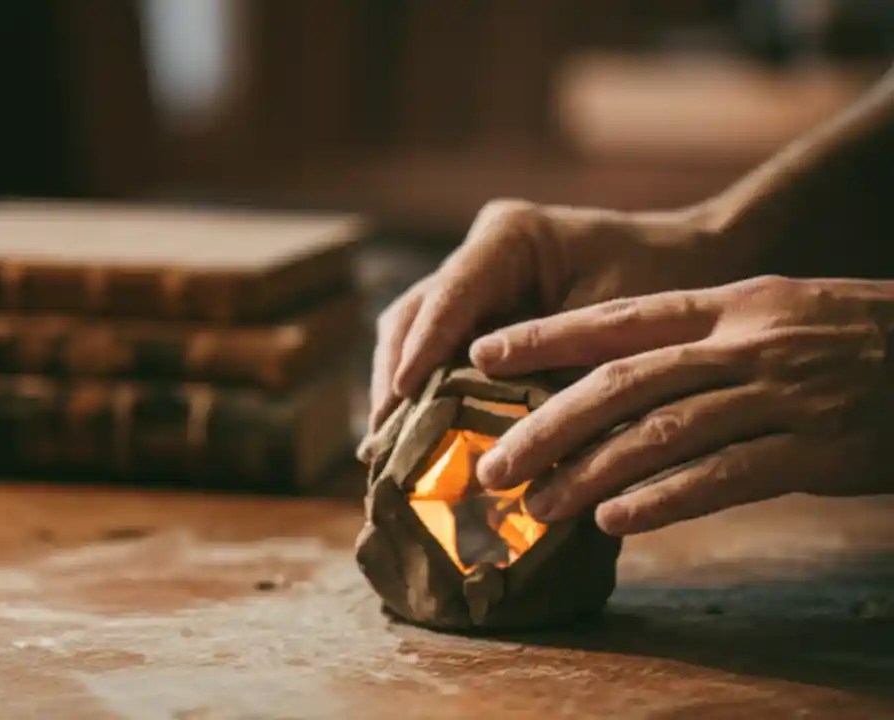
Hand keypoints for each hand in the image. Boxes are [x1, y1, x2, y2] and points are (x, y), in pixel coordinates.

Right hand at [365, 199, 752, 440]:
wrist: (697, 262)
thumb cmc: (667, 286)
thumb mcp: (614, 330)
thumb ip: (553, 370)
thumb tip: (503, 439)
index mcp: (510, 238)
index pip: (448, 295)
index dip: (419, 350)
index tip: (398, 398)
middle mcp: (481, 252)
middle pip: (412, 313)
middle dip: (393, 377)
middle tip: (378, 439)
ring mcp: (476, 278)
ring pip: (411, 329)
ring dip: (398, 387)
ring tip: (384, 447)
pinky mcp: (482, 308)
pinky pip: (437, 345)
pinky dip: (424, 388)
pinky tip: (413, 434)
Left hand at [471, 275, 893, 535]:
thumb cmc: (854, 339)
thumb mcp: (776, 314)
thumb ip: (699, 339)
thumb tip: (611, 375)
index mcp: (732, 305)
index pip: (620, 318)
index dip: (545, 337)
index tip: (481, 354)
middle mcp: (748, 343)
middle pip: (623, 382)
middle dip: (546, 423)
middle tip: (492, 462)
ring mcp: (782, 396)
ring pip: (662, 435)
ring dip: (590, 472)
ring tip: (539, 503)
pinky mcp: (816, 450)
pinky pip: (724, 478)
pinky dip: (664, 500)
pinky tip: (617, 521)